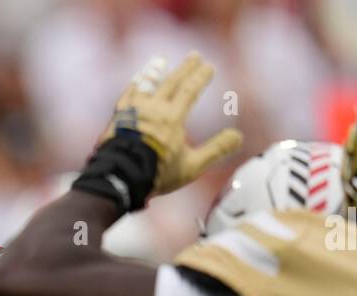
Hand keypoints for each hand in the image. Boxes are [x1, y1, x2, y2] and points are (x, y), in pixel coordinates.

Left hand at [99, 53, 241, 195]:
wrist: (120, 178)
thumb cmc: (156, 175)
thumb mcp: (191, 167)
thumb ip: (216, 150)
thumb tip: (238, 136)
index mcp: (172, 119)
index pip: (189, 91)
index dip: (200, 77)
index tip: (209, 67)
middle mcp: (153, 109)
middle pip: (171, 82)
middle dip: (184, 68)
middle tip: (194, 56)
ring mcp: (133, 111)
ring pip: (147, 84)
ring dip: (156, 70)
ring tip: (161, 59)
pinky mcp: (118, 117)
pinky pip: (128, 94)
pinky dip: (135, 84)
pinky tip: (137, 79)